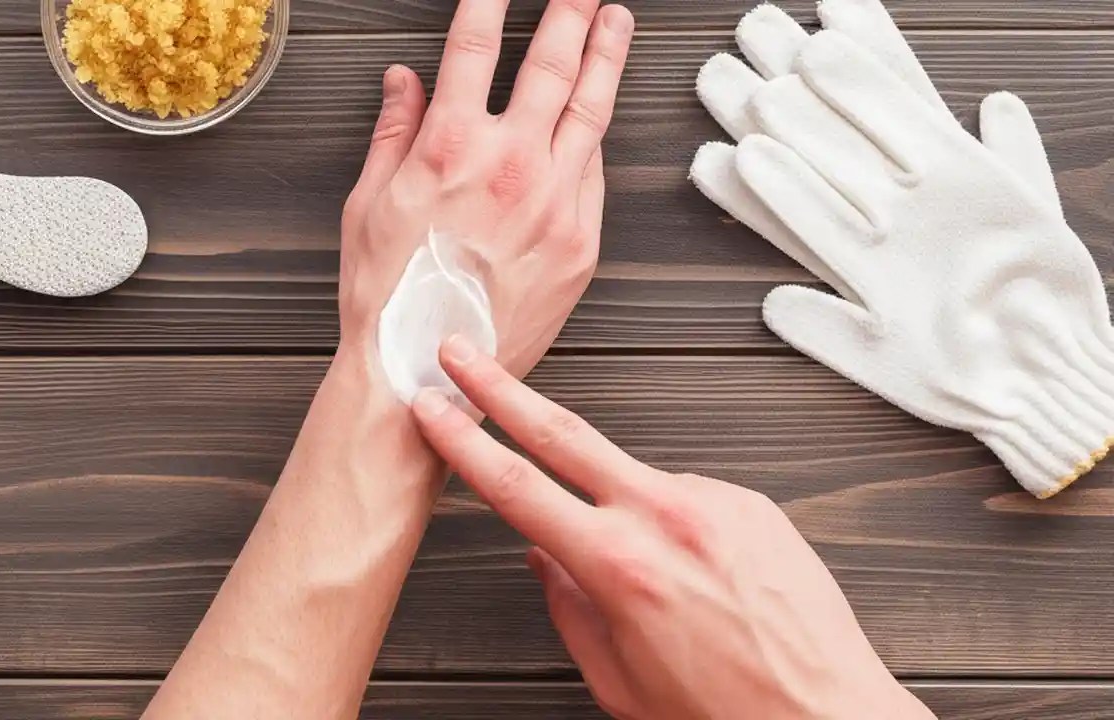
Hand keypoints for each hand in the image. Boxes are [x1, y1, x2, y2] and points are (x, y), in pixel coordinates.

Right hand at [338, 0, 634, 379]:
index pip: (476, 46)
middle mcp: (510, 165)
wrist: (424, 371)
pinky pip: (593, 175)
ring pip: (590, 111)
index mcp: (450, 146)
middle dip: (571, 13)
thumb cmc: (388, 297)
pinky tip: (595, 120)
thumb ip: (393, 133)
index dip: (490, 2)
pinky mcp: (580, 243)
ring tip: (615, 22)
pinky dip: (592, 140)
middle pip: (552, 63)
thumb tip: (404, 82)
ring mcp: (554, 203)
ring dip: (605, 57)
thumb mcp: (368, 204)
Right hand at [410, 335, 936, 719]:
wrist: (826, 714)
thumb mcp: (618, 681)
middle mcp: (665, 517)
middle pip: (562, 432)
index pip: (517, 486)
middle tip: (466, 354)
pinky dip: (674, 526)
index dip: (463, 441)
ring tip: (659, 580)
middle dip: (502, 388)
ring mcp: (713, 500)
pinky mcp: (750, 500)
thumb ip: (569, 609)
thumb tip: (546, 559)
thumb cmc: (726, 711)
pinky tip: (696, 574)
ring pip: (634, 480)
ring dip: (621, 509)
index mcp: (618, 566)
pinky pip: (687, 498)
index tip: (435, 409)